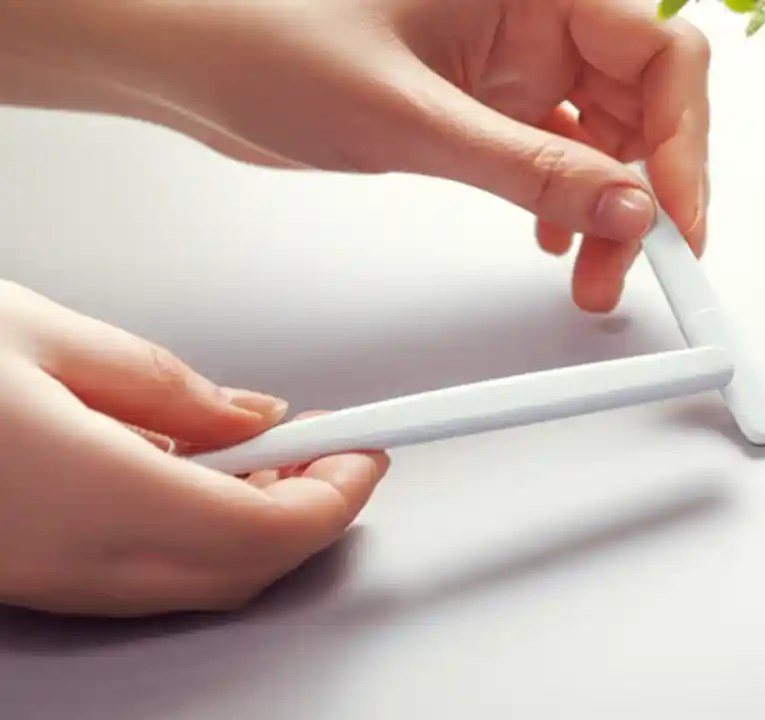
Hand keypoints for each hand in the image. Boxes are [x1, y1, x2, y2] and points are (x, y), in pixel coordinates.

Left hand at [0, 0, 710, 312]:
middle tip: (632, 263)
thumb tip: (629, 209)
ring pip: (607, 133)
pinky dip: (566, 198)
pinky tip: (550, 236)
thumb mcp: (411, 116)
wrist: (182, 50)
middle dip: (647, 189)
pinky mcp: (485, 97)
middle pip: (644, 100)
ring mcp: (512, 56)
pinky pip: (559, 146)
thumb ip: (531, 168)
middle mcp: (534, 12)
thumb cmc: (262, 34)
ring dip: (611, 206)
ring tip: (589, 270)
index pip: (659, 52)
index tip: (675, 220)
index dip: (683, 141)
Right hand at [0, 281, 389, 616]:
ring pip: (198, 583)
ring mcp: (45, 583)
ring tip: (275, 453)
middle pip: (245, 569)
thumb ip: (162, 384)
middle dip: (312, 512)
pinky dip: (201, 538)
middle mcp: (71, 561)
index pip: (266, 531)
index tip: (368, 449)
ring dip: (259, 527)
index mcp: (91, 494)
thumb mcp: (36, 335)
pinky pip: (143, 579)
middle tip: (334, 448)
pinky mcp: (25, 578)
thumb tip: (250, 415)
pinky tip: (200, 478)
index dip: (336, 494)